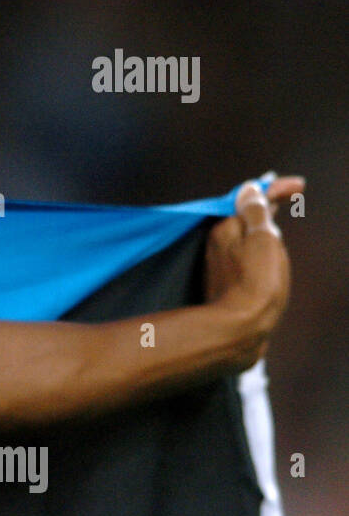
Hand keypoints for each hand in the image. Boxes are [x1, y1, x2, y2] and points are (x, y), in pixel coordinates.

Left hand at [204, 173, 302, 357]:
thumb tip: (249, 188)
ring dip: (260, 226)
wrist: (239, 329)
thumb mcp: (263, 239)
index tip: (298, 185)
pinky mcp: (225, 285)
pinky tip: (264, 252)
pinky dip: (255, 247)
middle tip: (288, 195)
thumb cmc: (256, 283)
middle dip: (265, 205)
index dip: (274, 189)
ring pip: (242, 237)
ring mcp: (219, 265)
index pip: (250, 200)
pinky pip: (242, 256)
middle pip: (243, 217)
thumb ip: (255, 212)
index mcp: (225, 228)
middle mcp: (217, 244)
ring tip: (277, 217)